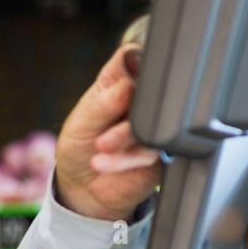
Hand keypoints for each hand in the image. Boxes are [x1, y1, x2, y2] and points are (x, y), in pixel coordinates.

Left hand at [54, 43, 163, 222]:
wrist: (85, 190)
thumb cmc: (81, 148)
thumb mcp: (81, 121)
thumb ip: (103, 102)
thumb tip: (126, 84)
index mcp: (123, 82)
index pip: (135, 58)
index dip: (132, 66)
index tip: (120, 86)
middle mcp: (144, 101)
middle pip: (150, 89)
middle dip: (126, 109)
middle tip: (102, 131)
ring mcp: (157, 126)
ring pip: (153, 120)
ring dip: (124, 137)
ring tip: (101, 149)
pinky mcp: (166, 153)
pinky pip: (156, 149)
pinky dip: (129, 158)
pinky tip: (107, 164)